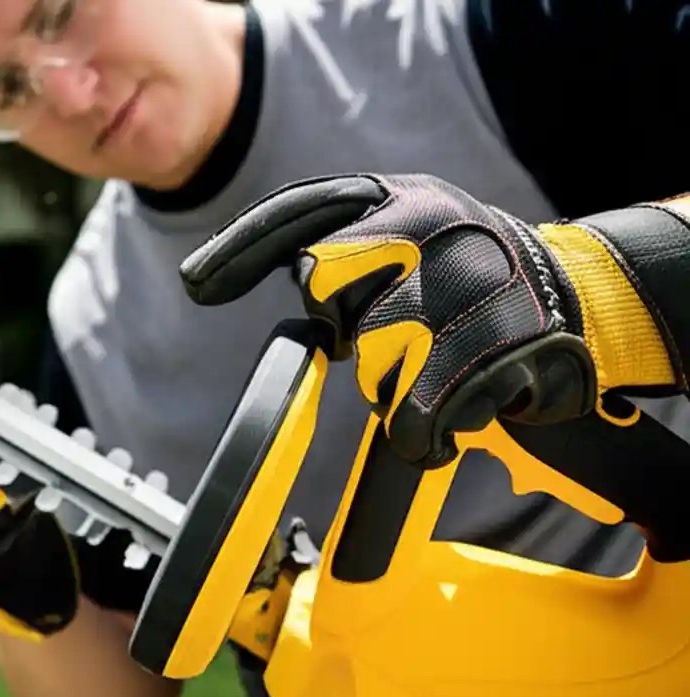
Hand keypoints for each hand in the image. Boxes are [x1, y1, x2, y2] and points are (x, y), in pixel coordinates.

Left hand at [179, 173, 683, 468]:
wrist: (577, 302)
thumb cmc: (465, 278)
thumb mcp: (406, 235)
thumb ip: (338, 244)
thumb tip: (247, 278)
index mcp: (402, 193)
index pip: (301, 209)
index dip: (239, 249)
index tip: (195, 284)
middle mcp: (434, 220)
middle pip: (325, 284)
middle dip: (348, 322)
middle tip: (396, 327)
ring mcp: (469, 276)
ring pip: (371, 353)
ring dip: (395, 378)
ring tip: (439, 359)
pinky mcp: (499, 341)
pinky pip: (413, 408)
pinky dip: (423, 426)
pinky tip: (451, 405)